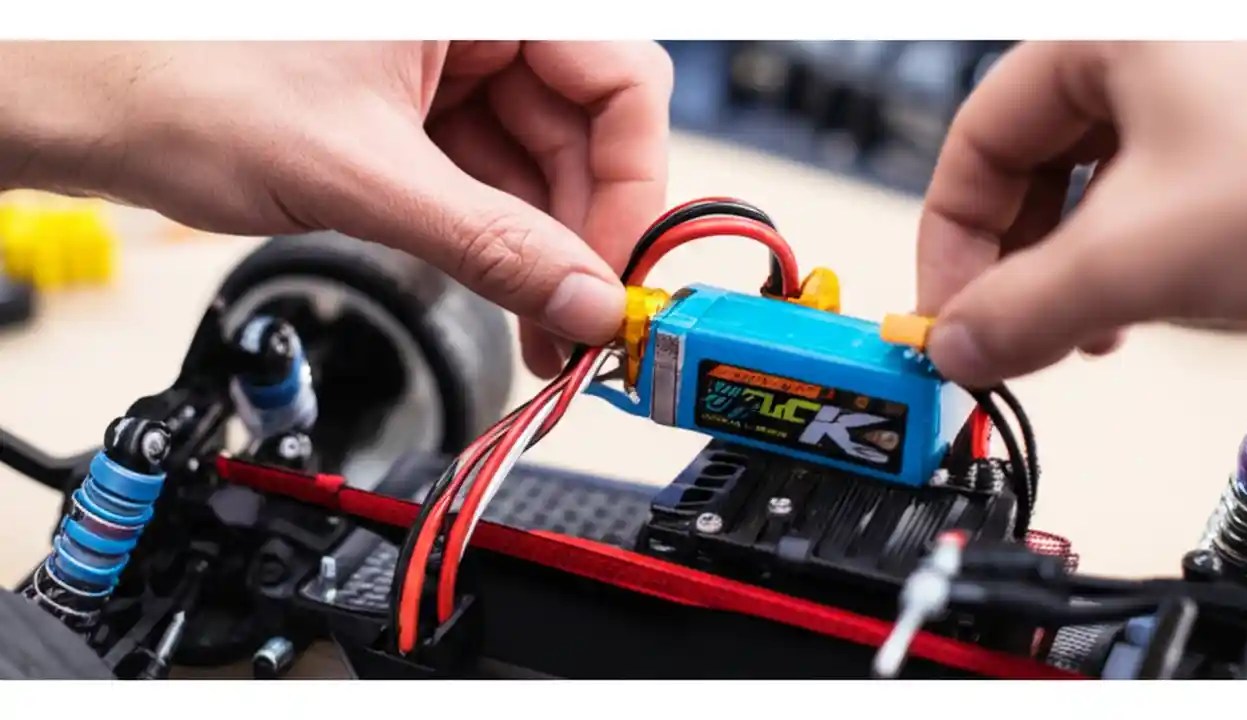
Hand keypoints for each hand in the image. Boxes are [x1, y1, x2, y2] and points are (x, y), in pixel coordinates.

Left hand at [0, 41, 672, 377]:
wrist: (84, 101)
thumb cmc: (178, 80)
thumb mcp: (361, 175)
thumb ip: (489, 246)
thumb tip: (583, 301)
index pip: (618, 79)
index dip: (628, 183)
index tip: (613, 271)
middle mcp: (471, 20)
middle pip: (582, 127)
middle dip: (581, 231)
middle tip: (578, 320)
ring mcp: (443, 61)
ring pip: (537, 158)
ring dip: (540, 246)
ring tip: (539, 325)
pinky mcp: (412, 106)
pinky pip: (486, 172)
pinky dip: (496, 234)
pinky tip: (500, 288)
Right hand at [916, 41, 1246, 386]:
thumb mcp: (1142, 254)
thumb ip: (1025, 307)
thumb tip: (956, 347)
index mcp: (1107, 36)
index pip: (974, 141)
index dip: (949, 242)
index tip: (947, 317)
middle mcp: (1150, 50)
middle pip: (1027, 167)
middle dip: (1013, 266)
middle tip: (1006, 333)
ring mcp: (1202, 92)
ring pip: (1090, 189)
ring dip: (1071, 272)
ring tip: (1082, 331)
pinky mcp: (1241, 140)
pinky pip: (1150, 198)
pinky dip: (1131, 259)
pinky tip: (1143, 305)